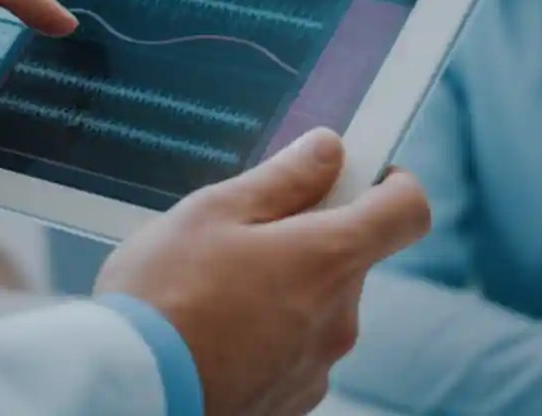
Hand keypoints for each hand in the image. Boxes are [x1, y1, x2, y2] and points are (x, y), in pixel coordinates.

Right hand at [95, 129, 428, 415]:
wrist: (134, 388)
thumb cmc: (163, 296)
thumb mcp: (212, 212)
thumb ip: (282, 179)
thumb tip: (329, 150)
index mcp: (328, 258)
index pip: (407, 211)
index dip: (391, 184)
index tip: (359, 175)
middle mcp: (339, 317)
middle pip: (348, 258)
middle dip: (306, 239)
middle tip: (240, 234)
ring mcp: (318, 366)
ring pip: (318, 306)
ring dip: (284, 289)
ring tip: (214, 290)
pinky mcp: (293, 399)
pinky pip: (294, 349)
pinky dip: (267, 334)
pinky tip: (215, 331)